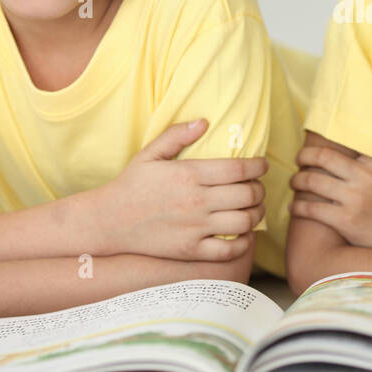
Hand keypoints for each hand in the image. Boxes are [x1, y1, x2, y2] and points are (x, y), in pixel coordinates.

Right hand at [101, 119, 267, 260]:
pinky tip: (242, 233)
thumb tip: (204, 121)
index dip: (258, 166)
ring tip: (254, 208)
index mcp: (189, 174)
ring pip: (244, 221)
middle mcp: (196, 201)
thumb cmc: (131, 185)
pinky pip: (229, 249)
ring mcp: (195, 228)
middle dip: (260, 189)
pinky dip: (244, 242)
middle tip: (258, 187)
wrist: (109, 222)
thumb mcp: (149, 154)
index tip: (262, 166)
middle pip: (247, 194)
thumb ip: (177, 135)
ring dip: (256, 213)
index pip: (239, 168)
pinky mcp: (191, 250)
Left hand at [289, 140, 371, 250]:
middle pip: (322, 158)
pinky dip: (297, 207)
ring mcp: (354, 200)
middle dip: (304, 157)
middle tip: (298, 160)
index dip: (324, 143)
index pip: (343, 143)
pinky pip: (312, 209)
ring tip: (294, 182)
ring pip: (313, 182)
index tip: (314, 144)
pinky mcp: (345, 221)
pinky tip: (292, 207)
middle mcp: (364, 179)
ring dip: (297, 181)